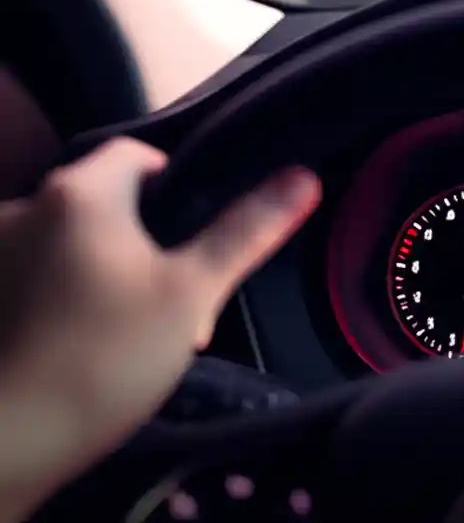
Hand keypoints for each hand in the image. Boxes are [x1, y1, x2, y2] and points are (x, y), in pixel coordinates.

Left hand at [0, 138, 319, 521]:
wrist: (11, 442)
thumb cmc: (107, 355)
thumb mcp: (193, 291)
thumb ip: (246, 230)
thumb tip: (302, 177)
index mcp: (77, 193)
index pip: (137, 154)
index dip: (178, 185)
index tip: (200, 237)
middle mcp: (23, 209)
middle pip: (108, 203)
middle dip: (150, 243)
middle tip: (182, 301)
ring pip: (76, 245)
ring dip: (111, 273)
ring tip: (141, 332)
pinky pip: (44, 278)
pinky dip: (73, 298)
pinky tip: (93, 346)